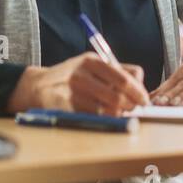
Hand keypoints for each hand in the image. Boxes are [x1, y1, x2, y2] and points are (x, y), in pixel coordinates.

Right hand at [7, 53, 148, 114]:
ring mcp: (70, 91)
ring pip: (105, 110)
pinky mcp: (63, 107)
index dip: (138, 92)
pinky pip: (91, 118)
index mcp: (91, 61)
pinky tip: (102, 118)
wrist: (38, 87)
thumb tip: (141, 84)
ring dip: (117, 115)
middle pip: (116, 96)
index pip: (123, 77)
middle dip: (129, 106)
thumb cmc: (72, 78)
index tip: (144, 101)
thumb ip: (118, 71)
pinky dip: (101, 120)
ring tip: (118, 114)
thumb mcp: (93, 66)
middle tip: (133, 111)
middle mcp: (80, 74)